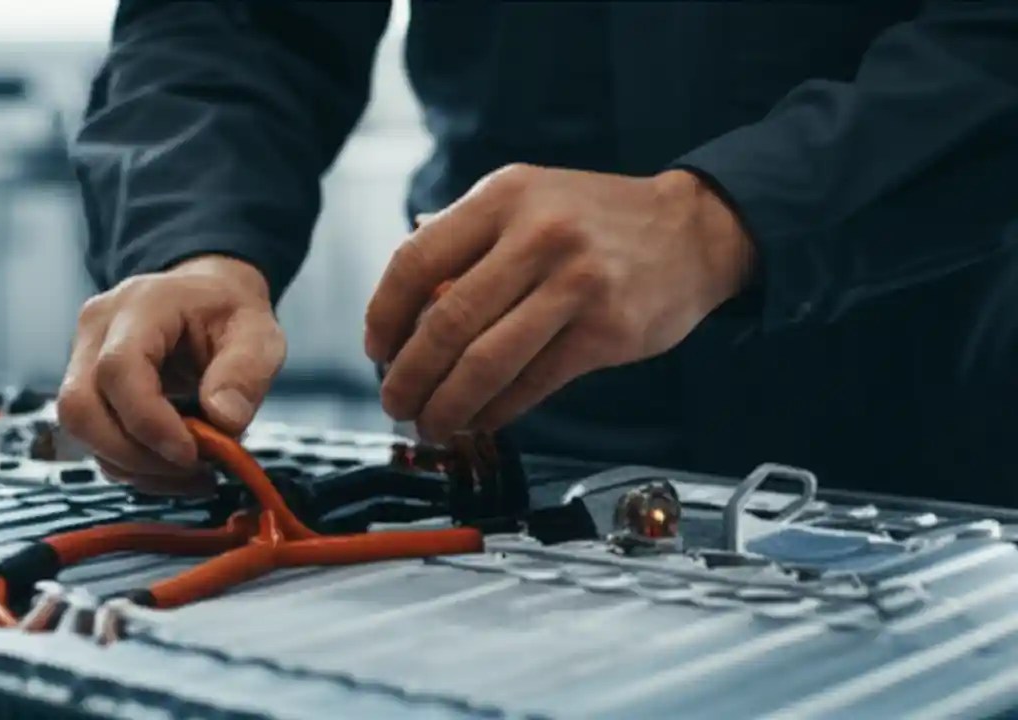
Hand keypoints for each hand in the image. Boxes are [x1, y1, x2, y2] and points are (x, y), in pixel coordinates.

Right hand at [57, 255, 285, 494]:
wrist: (209, 298)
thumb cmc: (231, 313)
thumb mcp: (259, 334)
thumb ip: (246, 373)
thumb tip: (224, 421)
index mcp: (141, 305)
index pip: (119, 368)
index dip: (148, 422)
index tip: (191, 454)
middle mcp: (98, 328)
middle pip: (81, 405)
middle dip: (134, 454)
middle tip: (192, 468)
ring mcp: (83, 356)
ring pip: (80, 429)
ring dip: (134, 466)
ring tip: (191, 472)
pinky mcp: (88, 386)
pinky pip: (94, 438)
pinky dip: (132, 465)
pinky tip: (173, 467)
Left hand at [365, 165, 754, 442]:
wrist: (693, 230)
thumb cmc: (595, 220)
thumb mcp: (526, 199)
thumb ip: (464, 238)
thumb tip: (401, 302)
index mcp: (504, 197)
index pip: (415, 261)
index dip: (384, 315)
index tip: (376, 349)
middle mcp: (538, 235)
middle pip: (446, 323)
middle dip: (408, 376)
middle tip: (394, 402)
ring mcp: (576, 283)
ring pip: (486, 363)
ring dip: (447, 406)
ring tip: (431, 423)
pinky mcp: (607, 331)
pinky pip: (532, 384)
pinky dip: (495, 411)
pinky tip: (479, 420)